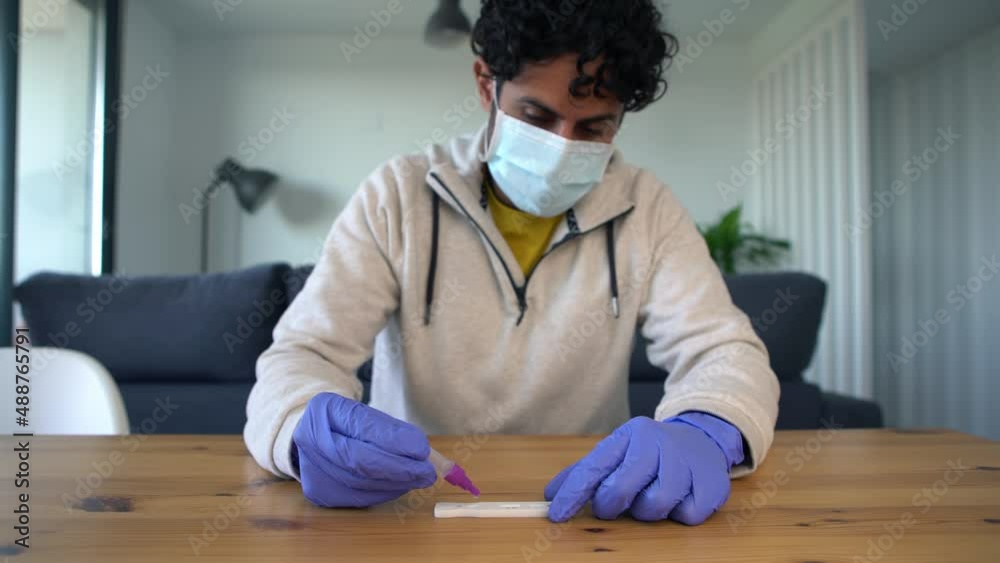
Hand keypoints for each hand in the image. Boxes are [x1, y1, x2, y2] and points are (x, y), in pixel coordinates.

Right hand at [292, 392, 436, 507]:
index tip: (422, 448)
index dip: (393, 440)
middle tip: (428, 472)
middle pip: (358, 459)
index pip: (362, 426)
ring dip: (396, 483)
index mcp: (324, 408)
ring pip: (360, 482)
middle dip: (399, 467)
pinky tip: (401, 486)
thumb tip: (431, 456)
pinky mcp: (317, 491)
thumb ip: (396, 432)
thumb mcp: (369, 416)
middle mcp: (309, 437)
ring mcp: (310, 467)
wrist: (316, 435)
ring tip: (420, 478)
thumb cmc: (350, 425)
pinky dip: (384, 492)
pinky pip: (357, 496)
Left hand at [544, 414, 742, 523]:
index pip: (593, 466)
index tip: (556, 514)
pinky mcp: (712, 481)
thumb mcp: (617, 454)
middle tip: (614, 506)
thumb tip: (550, 495)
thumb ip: (584, 474)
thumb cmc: (650, 453)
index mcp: (628, 435)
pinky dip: (681, 513)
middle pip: (620, 488)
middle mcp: (656, 441)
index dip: (573, 493)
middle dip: (611, 505)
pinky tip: (683, 496)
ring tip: (653, 496)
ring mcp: (686, 459)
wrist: (702, 440)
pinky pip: (687, 515)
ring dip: (649, 511)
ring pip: (655, 505)